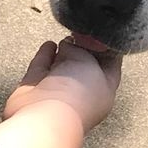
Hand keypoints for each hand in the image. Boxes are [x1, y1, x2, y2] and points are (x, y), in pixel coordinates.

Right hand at [2, 38, 121, 132]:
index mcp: (103, 90)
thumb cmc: (76, 94)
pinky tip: (50, 44)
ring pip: (62, 66)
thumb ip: (80, 49)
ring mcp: (58, 90)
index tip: (104, 33)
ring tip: (67, 36)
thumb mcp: (88, 62)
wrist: (45, 115)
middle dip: (84, 48)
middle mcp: (81, 92)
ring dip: (65, 51)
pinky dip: (46, 55)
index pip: (110, 65)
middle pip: (85, 65)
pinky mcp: (36, 88)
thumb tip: (67, 45)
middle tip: (83, 31)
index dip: (109, 48)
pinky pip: (42, 67)